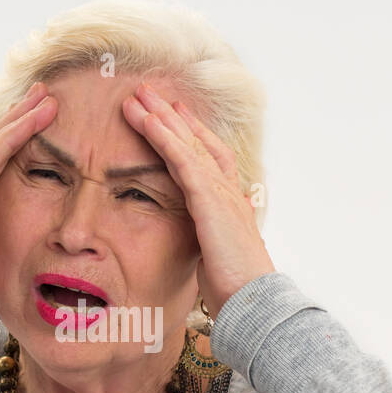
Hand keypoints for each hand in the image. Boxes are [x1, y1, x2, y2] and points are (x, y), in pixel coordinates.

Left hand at [121, 81, 274, 316]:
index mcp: (229, 205)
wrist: (253, 300)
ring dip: (161, 117)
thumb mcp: (219, 258)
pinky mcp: (209, 199)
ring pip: (186, 144)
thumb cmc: (236, 288)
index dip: (193, 134)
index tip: (176, 114)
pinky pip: (182, 160)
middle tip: (149, 92)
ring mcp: (220, 192)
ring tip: (139, 95)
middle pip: (197, 142)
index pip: (210, 159)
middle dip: (172, 116)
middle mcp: (227, 192)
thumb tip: (214, 239)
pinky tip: (148, 120)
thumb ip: (212, 241)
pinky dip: (164, 137)